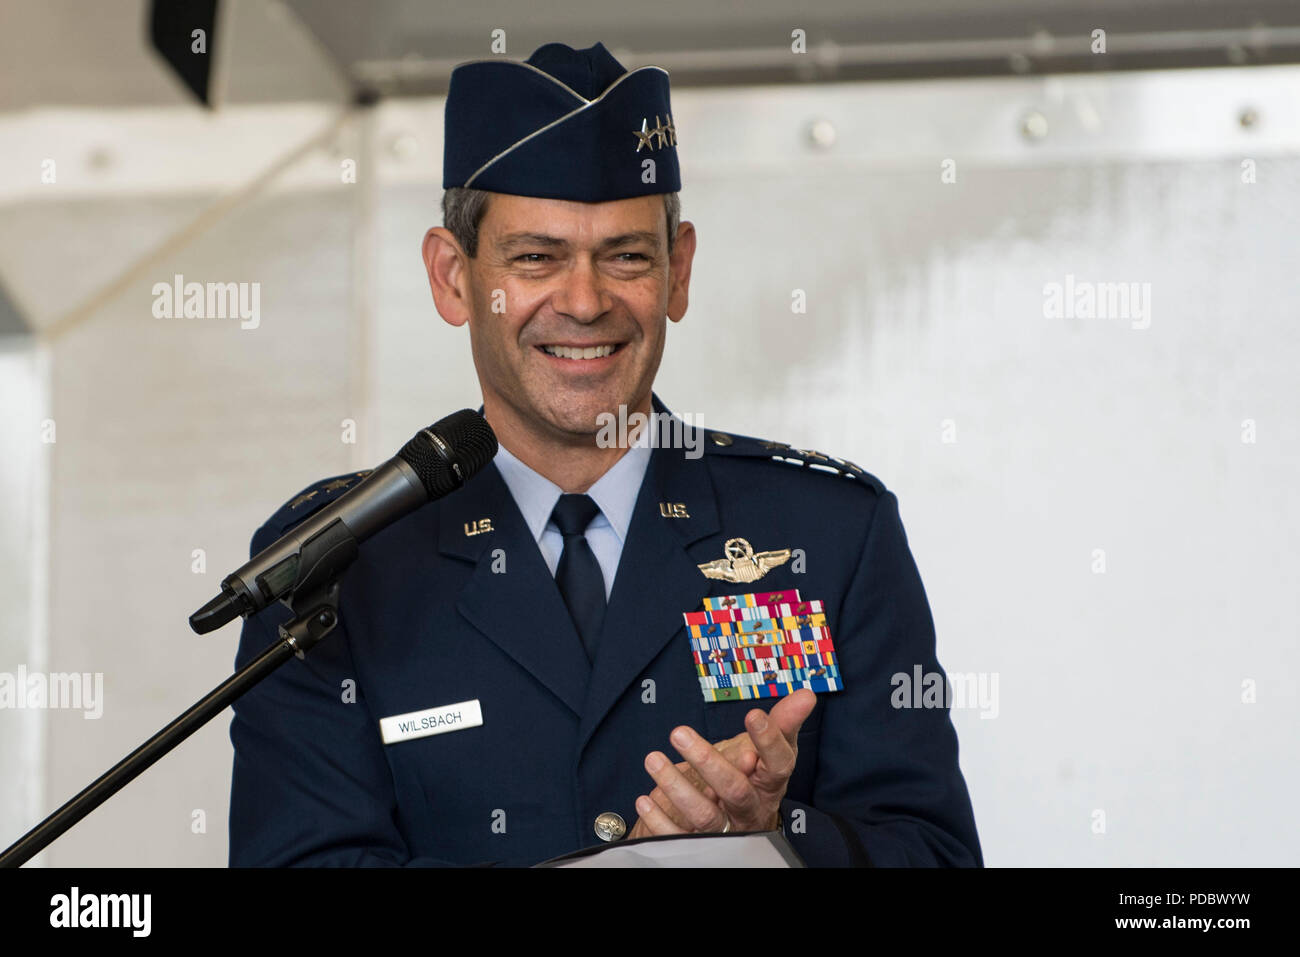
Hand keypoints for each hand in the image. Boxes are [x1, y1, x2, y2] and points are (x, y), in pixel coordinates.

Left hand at [628, 689, 817, 837]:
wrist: (736, 822)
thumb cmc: (754, 776)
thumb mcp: (770, 749)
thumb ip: (783, 722)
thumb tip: (807, 694)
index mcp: (771, 783)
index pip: (778, 764)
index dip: (768, 741)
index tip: (753, 714)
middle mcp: (752, 809)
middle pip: (735, 790)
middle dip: (708, 761)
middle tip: (678, 731)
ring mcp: (727, 829)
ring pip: (705, 815)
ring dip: (677, 786)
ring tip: (653, 759)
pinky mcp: (701, 844)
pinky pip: (681, 837)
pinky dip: (662, 819)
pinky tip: (646, 797)